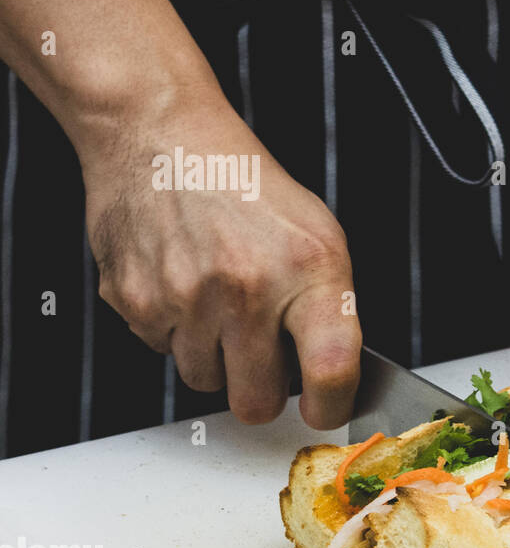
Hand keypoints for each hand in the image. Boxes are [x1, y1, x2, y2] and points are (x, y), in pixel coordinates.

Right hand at [81, 92, 361, 428]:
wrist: (163, 136)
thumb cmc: (246, 186)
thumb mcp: (319, 235)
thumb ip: (329, 307)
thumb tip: (334, 377)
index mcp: (307, 270)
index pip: (331, 370)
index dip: (331, 406)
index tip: (325, 410)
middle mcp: (247, 288)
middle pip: (255, 401)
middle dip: (261, 391)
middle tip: (262, 356)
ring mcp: (186, 298)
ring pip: (205, 381)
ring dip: (215, 357)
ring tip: (219, 300)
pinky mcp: (136, 301)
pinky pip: (163, 352)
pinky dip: (175, 331)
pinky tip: (184, 284)